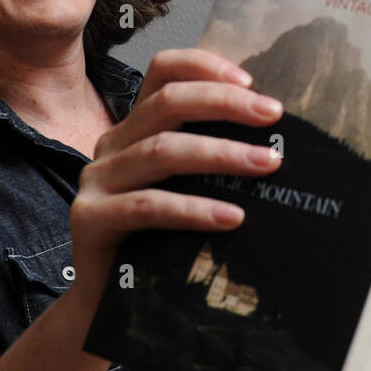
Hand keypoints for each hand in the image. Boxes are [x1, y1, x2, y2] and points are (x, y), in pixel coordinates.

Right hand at [69, 47, 283, 311]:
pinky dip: (194, 209)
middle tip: (273, 116)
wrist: (110, 305)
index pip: (162, 72)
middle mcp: (112, 145)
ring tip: (266, 165)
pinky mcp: (89, 219)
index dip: (203, 66)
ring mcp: (96, 180)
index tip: (251, 80)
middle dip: (225, 104)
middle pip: (167, 103)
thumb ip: (215, 163)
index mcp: (136, 128)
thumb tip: (281, 146)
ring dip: (220, 155)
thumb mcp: (189, 191)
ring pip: (162, 152)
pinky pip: (147, 207)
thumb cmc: (160, 243)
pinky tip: (232, 217)